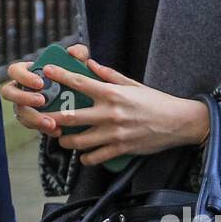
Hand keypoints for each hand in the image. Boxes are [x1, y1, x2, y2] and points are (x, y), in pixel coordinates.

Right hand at [0, 43, 91, 136]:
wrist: (80, 97)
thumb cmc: (73, 74)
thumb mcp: (79, 62)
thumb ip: (79, 53)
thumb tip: (72, 52)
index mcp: (26, 71)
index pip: (14, 71)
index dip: (23, 77)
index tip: (40, 83)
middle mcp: (20, 88)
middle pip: (9, 93)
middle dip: (23, 98)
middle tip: (42, 101)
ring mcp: (23, 105)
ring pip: (20, 113)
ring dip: (34, 118)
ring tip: (51, 123)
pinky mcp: (31, 120)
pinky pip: (31, 126)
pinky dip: (44, 129)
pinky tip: (58, 130)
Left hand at [42, 56, 209, 165]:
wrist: (178, 122)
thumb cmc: (155, 101)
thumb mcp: (132, 84)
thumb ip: (108, 75)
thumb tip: (90, 63)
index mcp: (112, 94)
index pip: (80, 83)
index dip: (61, 76)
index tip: (47, 71)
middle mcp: (110, 113)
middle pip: (71, 117)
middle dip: (52, 119)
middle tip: (42, 119)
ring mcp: (114, 133)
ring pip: (79, 141)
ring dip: (66, 141)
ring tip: (62, 139)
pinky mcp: (121, 149)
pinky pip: (96, 157)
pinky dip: (86, 158)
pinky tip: (83, 155)